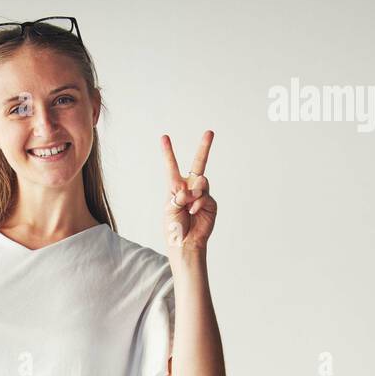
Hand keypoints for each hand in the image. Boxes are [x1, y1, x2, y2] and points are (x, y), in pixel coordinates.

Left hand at [162, 129, 216, 255]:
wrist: (185, 243)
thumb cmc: (174, 228)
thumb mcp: (170, 209)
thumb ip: (179, 195)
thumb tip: (193, 190)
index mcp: (175, 187)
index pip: (172, 167)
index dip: (168, 152)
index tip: (164, 137)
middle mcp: (190, 188)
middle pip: (199, 163)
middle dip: (204, 147)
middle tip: (210, 132)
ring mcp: (201, 195)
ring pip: (202, 181)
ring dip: (195, 192)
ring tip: (188, 205)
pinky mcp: (210, 204)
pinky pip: (205, 197)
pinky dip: (198, 204)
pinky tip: (193, 212)